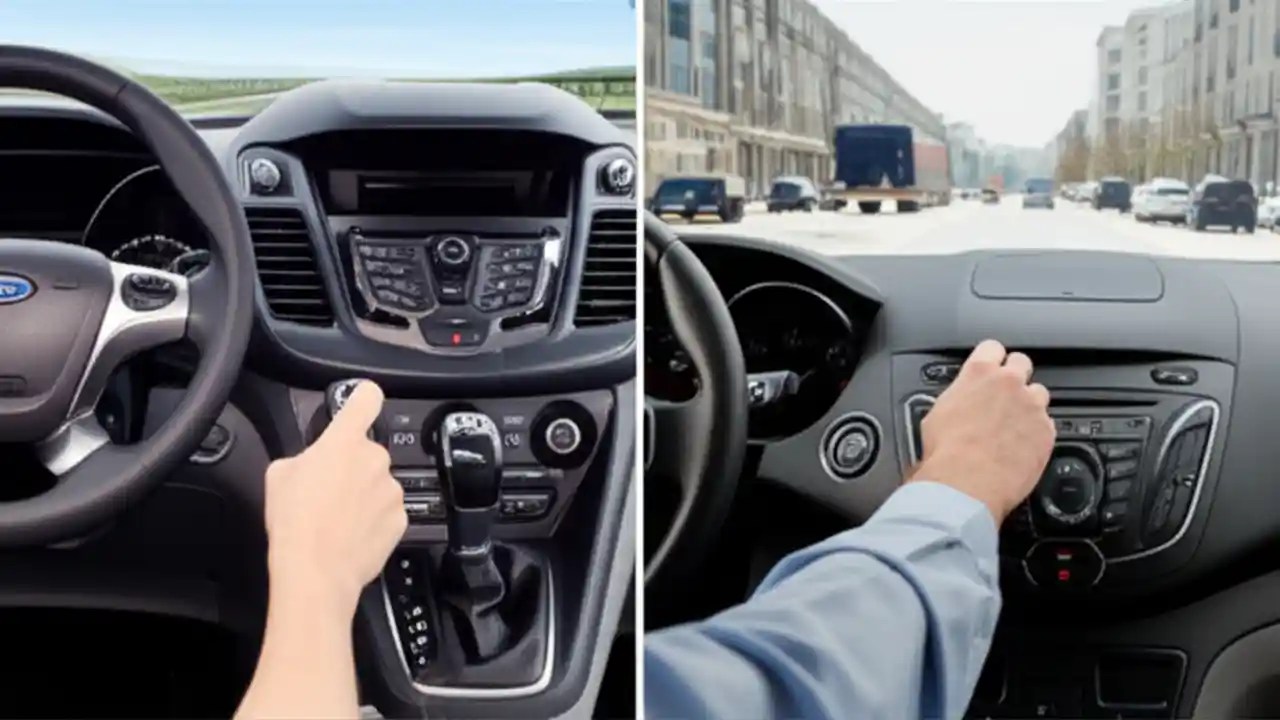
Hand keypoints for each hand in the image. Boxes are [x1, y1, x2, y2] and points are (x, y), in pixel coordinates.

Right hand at [263, 381, 407, 614]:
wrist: (316, 571)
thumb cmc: (295, 524)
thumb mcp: (278, 475)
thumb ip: (302, 456)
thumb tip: (310, 463)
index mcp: (344, 441)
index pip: (366, 399)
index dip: (364, 396)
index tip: (364, 399)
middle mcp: (375, 459)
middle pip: (366, 452)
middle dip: (352, 467)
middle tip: (328, 492)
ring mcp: (391, 489)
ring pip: (377, 484)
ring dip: (363, 495)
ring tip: (337, 519)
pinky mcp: (401, 517)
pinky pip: (387, 511)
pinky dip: (373, 519)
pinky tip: (351, 533)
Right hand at [912, 340, 1055, 523]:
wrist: (966, 482)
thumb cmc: (946, 452)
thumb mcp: (937, 413)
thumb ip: (958, 397)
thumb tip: (959, 402)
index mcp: (979, 373)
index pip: (993, 347)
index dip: (991, 358)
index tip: (990, 367)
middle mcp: (1009, 383)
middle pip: (1022, 363)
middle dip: (1015, 376)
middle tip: (1004, 396)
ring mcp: (1032, 406)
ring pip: (1039, 393)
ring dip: (1028, 405)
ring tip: (1012, 427)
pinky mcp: (1047, 431)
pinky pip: (1047, 424)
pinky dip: (1036, 433)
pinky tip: (1019, 447)